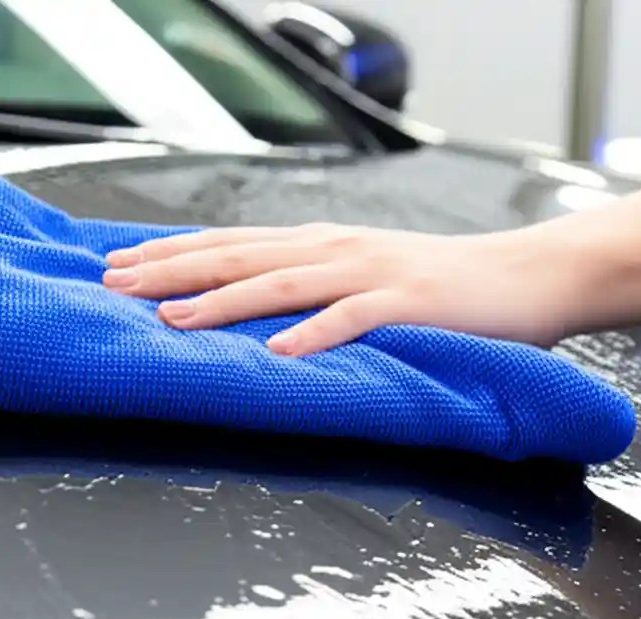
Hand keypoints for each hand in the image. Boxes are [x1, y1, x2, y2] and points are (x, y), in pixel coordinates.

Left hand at [101, 223, 581, 355]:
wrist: (524, 275)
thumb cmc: (440, 287)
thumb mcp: (364, 274)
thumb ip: (312, 285)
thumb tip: (248, 306)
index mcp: (321, 244)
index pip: (231, 244)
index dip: (172, 253)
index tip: (118, 264)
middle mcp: (336, 250)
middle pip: (241, 257)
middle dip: (173, 271)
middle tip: (116, 283)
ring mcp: (372, 274)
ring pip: (283, 284)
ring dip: (223, 300)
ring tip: (173, 318)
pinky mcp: (410, 304)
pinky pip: (354, 319)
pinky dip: (314, 335)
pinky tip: (278, 352)